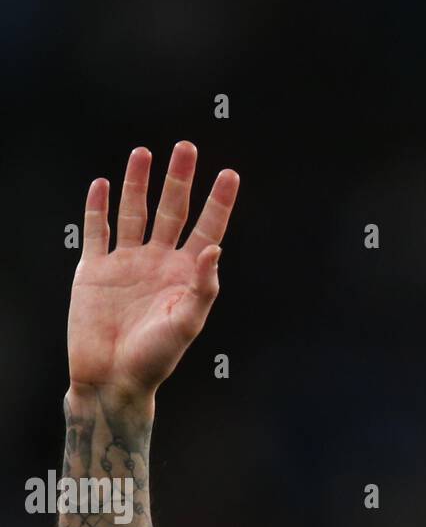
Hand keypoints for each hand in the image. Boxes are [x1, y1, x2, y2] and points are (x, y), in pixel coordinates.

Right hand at [68, 142, 238, 398]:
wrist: (112, 378)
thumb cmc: (155, 359)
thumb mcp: (186, 324)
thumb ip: (203, 288)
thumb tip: (214, 248)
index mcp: (184, 276)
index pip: (207, 230)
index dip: (219, 203)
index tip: (230, 174)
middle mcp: (157, 263)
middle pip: (172, 212)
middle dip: (179, 180)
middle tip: (187, 148)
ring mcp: (126, 263)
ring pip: (134, 213)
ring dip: (138, 183)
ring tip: (144, 153)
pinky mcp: (95, 270)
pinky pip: (97, 231)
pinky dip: (98, 208)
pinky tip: (104, 185)